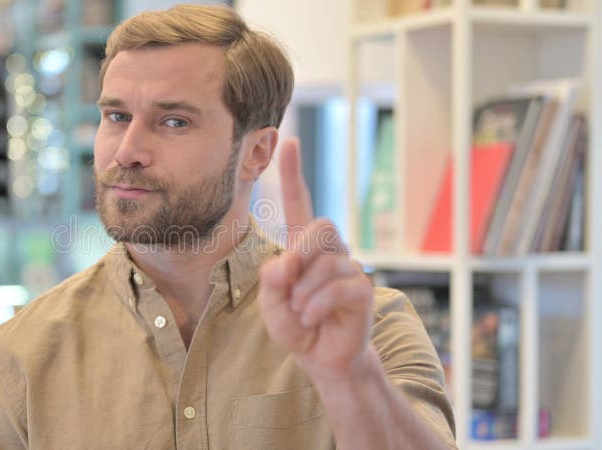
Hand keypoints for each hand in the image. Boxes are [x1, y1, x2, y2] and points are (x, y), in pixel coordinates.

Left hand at [258, 138, 375, 381]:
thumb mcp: (271, 305)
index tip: (288, 142)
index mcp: (303, 248)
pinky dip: (318, 305)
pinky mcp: (363, 290)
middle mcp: (329, 251)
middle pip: (321, 226)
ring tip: (301, 312)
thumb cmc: (297, 324)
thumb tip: (283, 263)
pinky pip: (340, 287)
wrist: (323, 357)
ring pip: (327, 263)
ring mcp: (349, 269)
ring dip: (304, 292)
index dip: (292, 175)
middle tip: (287, 279)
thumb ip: (271, 282)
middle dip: (300, 252)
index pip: (299, 203)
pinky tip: (312, 318)